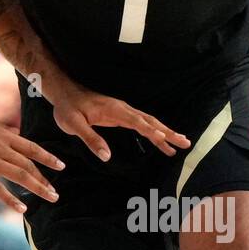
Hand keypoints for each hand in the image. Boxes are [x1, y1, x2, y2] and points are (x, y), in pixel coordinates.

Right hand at [0, 109, 61, 212]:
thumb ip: (1, 128)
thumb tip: (15, 131)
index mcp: (2, 135)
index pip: (31, 147)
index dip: (47, 157)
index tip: (61, 166)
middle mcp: (0, 148)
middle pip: (28, 165)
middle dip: (45, 179)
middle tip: (55, 192)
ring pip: (20, 176)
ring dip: (37, 188)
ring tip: (50, 198)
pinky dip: (11, 199)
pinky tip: (22, 208)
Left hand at [41, 73, 190, 160]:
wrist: (64, 92)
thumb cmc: (67, 109)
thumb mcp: (73, 125)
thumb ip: (90, 139)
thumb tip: (106, 157)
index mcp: (113, 110)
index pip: (136, 121)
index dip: (150, 130)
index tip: (164, 138)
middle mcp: (122, 109)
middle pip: (149, 120)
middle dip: (167, 132)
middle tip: (185, 142)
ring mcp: (122, 111)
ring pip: (148, 121)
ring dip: (164, 132)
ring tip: (180, 144)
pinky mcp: (120, 114)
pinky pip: (141, 123)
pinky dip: (154, 131)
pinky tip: (161, 140)